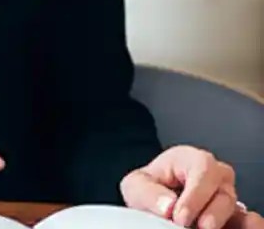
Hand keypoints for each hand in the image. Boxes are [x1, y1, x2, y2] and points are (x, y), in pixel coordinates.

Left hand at [121, 146, 262, 228]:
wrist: (152, 204)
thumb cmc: (149, 189)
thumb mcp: (137, 185)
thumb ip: (149, 193)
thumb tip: (167, 206)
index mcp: (192, 160)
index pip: (204, 169)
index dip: (195, 194)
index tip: (179, 216)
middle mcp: (216, 177)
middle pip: (223, 193)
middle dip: (210, 213)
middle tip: (193, 227)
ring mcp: (227, 197)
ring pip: (234, 210)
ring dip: (220, 222)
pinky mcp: (233, 217)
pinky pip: (245, 222)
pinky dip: (242, 227)